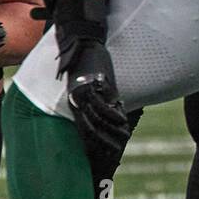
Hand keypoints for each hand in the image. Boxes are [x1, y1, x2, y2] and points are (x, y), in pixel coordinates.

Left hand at [63, 39, 129, 155]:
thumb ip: (96, 101)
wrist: (82, 43)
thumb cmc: (86, 64)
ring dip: (112, 130)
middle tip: (114, 152)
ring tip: (124, 137)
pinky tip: (122, 120)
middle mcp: (77, 100)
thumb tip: (113, 115)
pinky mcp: (93, 83)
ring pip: (97, 119)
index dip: (93, 145)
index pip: (83, 130)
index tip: (103, 155)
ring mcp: (85, 92)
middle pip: (89, 129)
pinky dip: (114, 114)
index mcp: (74, 103)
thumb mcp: (88, 85)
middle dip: (103, 143)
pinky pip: (103, 103)